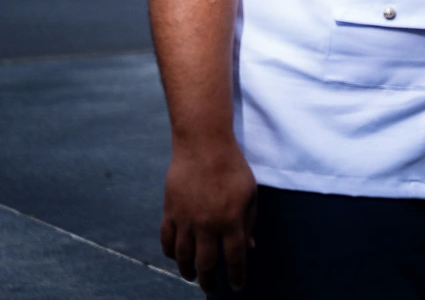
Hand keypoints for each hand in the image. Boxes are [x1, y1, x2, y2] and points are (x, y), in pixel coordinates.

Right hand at [160, 140, 256, 291]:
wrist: (204, 145)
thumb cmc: (233, 168)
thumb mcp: (250, 193)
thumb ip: (249, 222)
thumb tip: (250, 247)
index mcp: (231, 220)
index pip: (234, 258)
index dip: (236, 276)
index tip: (236, 287)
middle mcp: (207, 224)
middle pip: (206, 263)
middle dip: (209, 281)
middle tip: (212, 289)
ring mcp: (186, 219)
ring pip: (183, 257)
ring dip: (188, 271)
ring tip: (192, 276)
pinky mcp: (170, 212)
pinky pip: (167, 241)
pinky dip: (171, 253)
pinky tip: (177, 257)